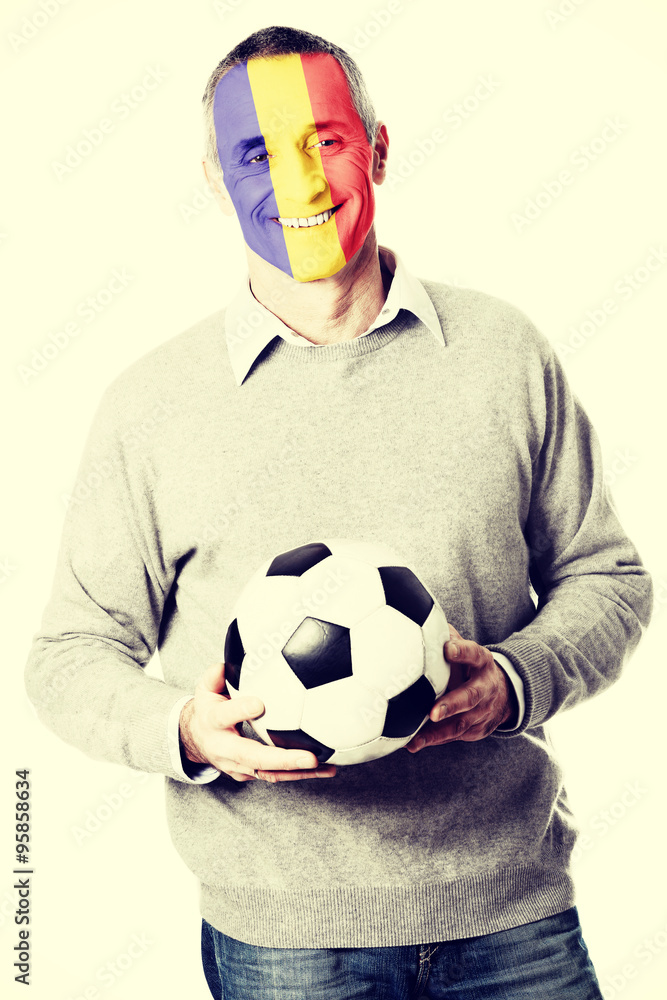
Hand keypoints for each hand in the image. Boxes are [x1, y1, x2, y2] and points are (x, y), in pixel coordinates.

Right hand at [180, 662, 336, 782]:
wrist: (196, 741)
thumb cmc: (208, 709)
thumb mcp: (204, 689)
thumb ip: (215, 677)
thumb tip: (225, 665)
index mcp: (213, 723)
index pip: (224, 716)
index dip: (240, 711)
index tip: (259, 704)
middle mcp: (225, 749)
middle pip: (253, 758)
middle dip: (283, 759)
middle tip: (309, 758)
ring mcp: (237, 766)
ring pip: (269, 773)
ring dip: (298, 771)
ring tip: (325, 766)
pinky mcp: (249, 775)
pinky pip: (275, 776)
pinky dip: (300, 774)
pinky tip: (325, 769)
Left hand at [405, 625, 514, 751]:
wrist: (504, 693)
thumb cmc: (472, 665)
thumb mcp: (468, 648)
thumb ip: (449, 636)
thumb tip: (421, 613)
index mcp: (482, 662)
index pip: (474, 654)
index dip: (463, 651)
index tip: (448, 648)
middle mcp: (485, 688)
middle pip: (470, 697)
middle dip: (452, 705)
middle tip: (432, 712)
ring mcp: (483, 712)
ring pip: (461, 724)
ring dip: (437, 734)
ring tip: (414, 740)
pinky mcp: (477, 730)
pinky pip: (454, 736)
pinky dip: (434, 740)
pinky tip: (413, 744)